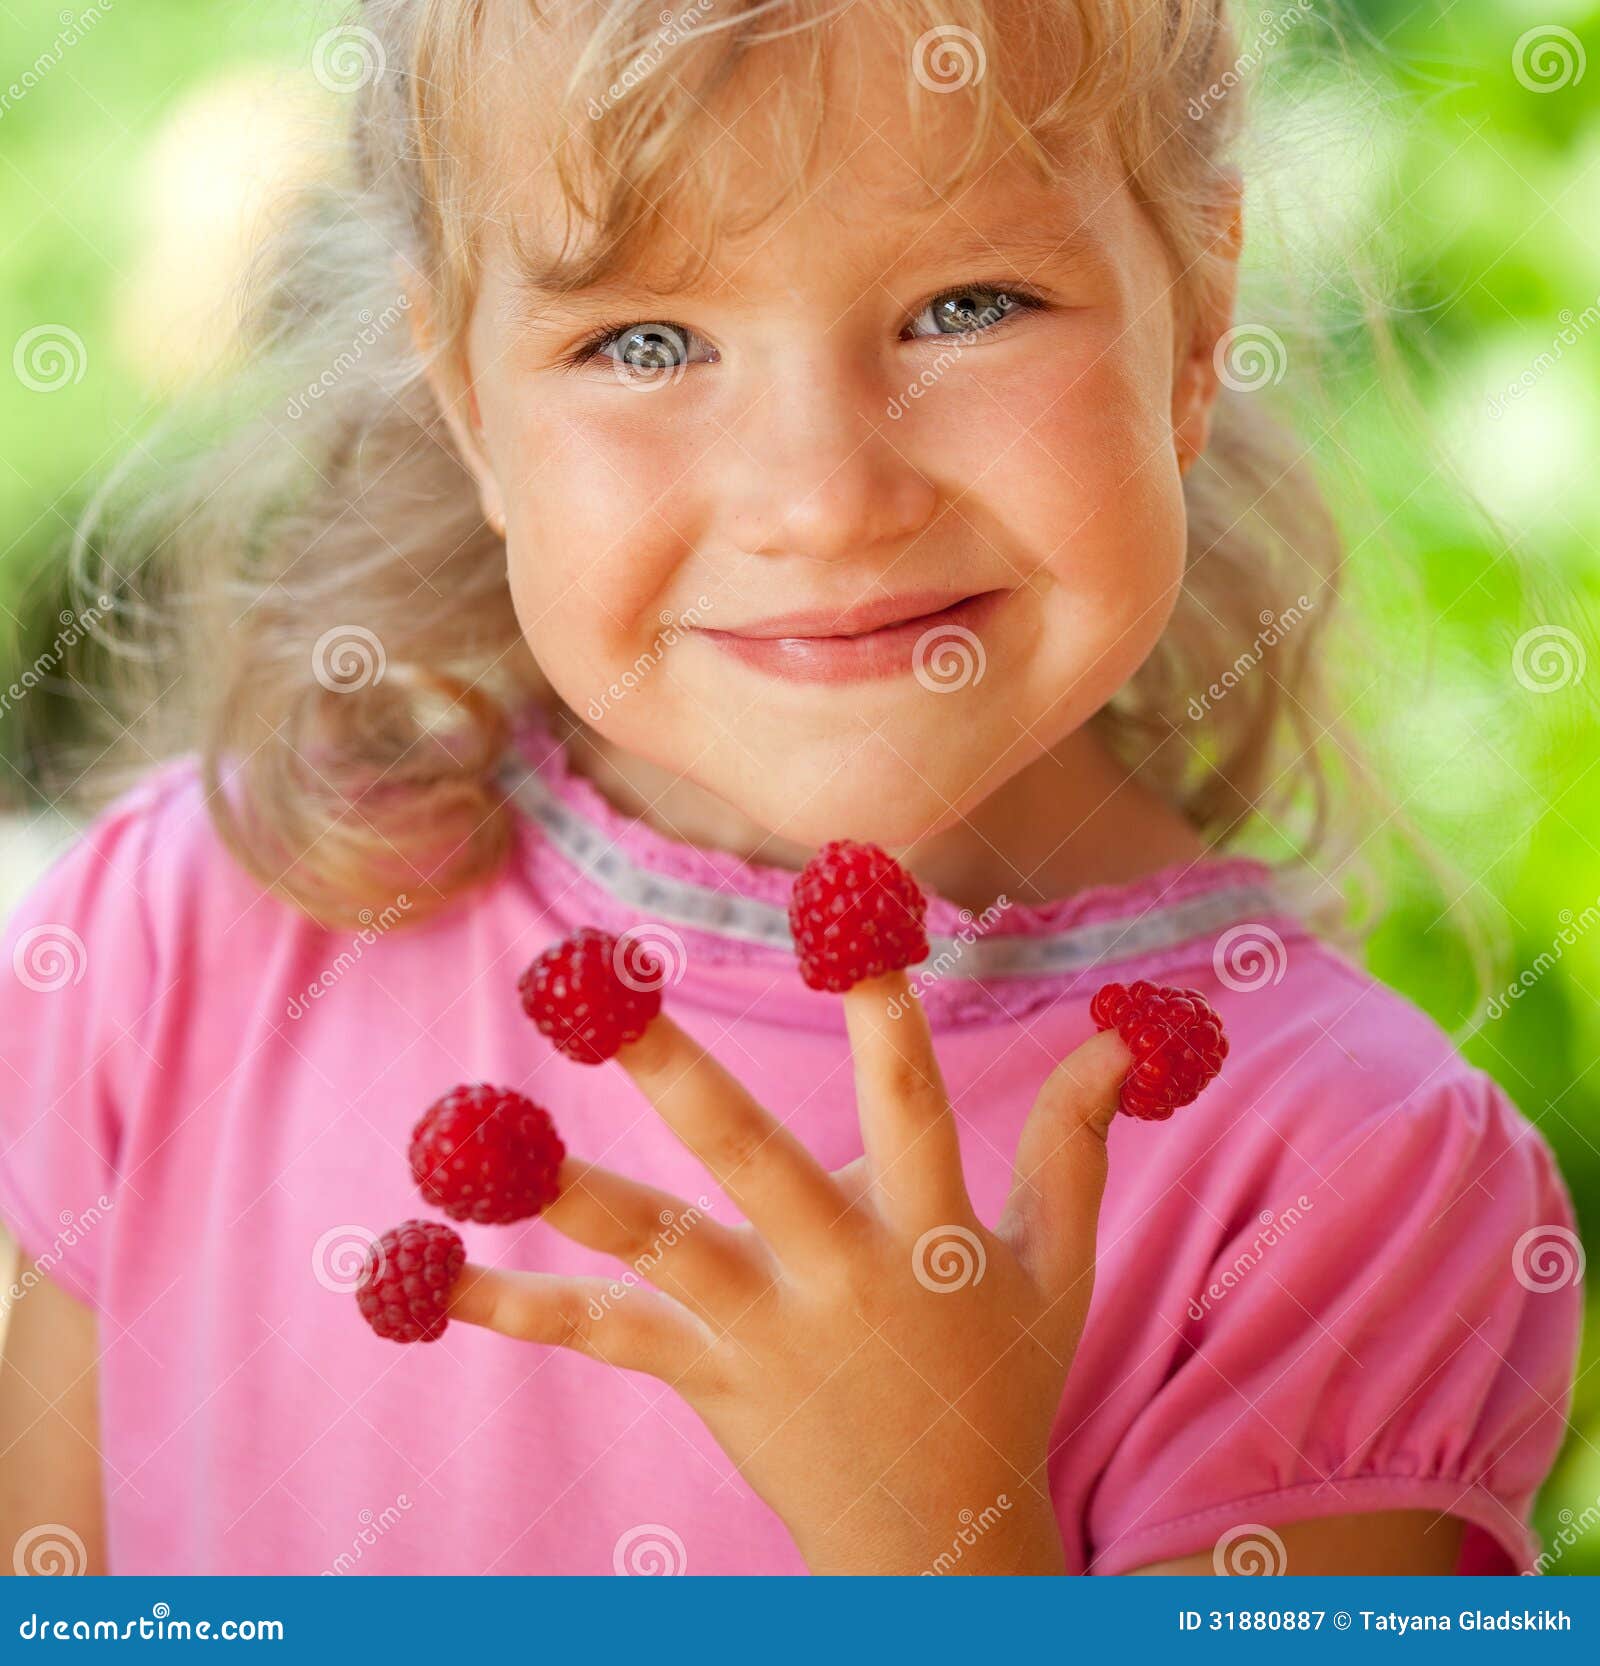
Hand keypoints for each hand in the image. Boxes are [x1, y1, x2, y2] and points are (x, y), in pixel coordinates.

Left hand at [448, 970, 1130, 1574]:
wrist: (941, 1544)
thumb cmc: (1003, 1382)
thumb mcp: (1060, 1269)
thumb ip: (1076, 1146)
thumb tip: (1127, 1036)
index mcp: (930, 1235)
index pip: (911, 1099)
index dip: (882, 1004)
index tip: (849, 908)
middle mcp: (840, 1275)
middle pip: (752, 1158)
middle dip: (678, 1072)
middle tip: (599, 993)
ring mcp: (765, 1331)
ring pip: (658, 1247)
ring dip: (569, 1189)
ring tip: (474, 1136)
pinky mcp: (709, 1377)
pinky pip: (605, 1337)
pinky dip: (519, 1307)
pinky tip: (429, 1275)